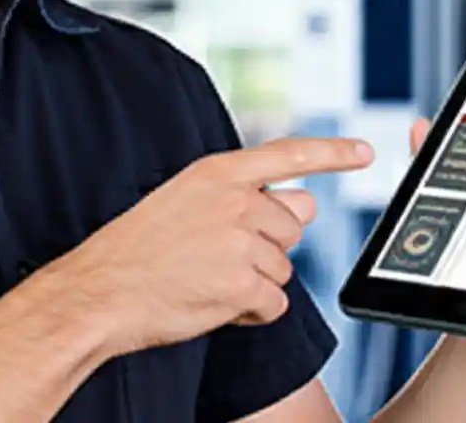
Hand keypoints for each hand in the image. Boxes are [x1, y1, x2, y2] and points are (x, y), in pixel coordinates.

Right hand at [49, 137, 374, 356]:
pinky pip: (273, 305)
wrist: (100, 292)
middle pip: (288, 231)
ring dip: (254, 284)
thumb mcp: (189, 205)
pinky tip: (214, 304)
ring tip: (205, 281)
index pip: (287, 155)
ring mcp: (240, 242)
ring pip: (282, 270)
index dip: (332, 153)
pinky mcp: (242, 284)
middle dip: (262, 251)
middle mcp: (235, 201)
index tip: (365, 151)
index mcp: (217, 173)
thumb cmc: (137, 251)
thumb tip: (306, 203)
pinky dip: (251, 314)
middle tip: (212, 260)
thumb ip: (248, 199)